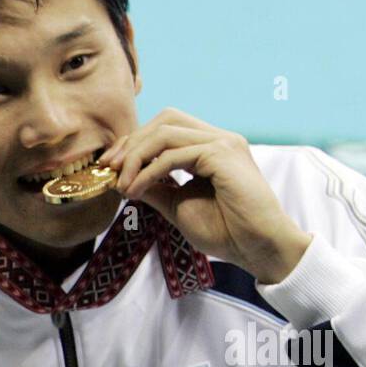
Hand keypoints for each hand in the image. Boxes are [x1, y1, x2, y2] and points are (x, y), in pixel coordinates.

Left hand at [99, 109, 311, 284]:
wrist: (257, 246)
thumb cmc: (225, 231)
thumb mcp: (177, 206)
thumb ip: (154, 187)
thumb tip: (123, 179)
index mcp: (209, 147)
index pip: (166, 128)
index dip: (134, 143)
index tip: (111, 168)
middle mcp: (217, 138)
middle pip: (164, 120)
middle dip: (131, 142)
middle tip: (108, 169)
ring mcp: (222, 143)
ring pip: (165, 132)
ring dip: (135, 157)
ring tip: (122, 185)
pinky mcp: (222, 154)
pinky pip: (172, 155)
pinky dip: (148, 171)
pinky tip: (136, 191)